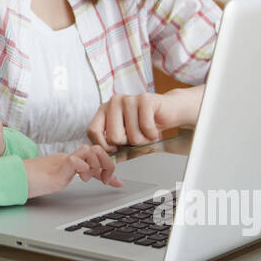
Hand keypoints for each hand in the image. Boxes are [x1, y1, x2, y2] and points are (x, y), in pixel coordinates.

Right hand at [23, 144, 122, 199]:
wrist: (14, 179)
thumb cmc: (31, 181)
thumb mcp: (57, 180)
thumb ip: (70, 177)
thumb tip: (85, 181)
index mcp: (69, 161)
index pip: (94, 157)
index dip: (108, 167)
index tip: (118, 183)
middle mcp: (68, 158)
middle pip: (96, 149)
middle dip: (108, 164)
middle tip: (107, 180)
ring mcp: (63, 161)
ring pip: (89, 151)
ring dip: (96, 166)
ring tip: (89, 179)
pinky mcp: (57, 167)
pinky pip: (76, 160)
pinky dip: (84, 168)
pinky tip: (81, 178)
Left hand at [86, 87, 203, 151]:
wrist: (168, 111)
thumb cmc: (144, 125)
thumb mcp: (125, 136)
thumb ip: (112, 146)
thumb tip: (103, 161)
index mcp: (104, 109)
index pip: (93, 131)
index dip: (104, 146)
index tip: (115, 149)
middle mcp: (114, 102)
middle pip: (113, 136)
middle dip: (128, 143)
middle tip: (136, 135)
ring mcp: (129, 99)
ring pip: (131, 135)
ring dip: (143, 139)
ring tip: (145, 131)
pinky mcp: (145, 99)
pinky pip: (146, 127)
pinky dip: (153, 134)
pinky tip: (154, 128)